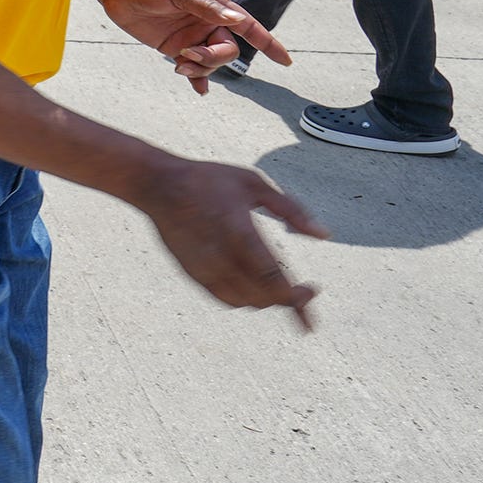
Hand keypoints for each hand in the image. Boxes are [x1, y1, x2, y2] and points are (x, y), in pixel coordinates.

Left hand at [94, 0, 290, 92]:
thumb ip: (205, 7)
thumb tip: (236, 19)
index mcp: (215, 5)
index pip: (248, 26)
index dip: (268, 43)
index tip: (285, 61)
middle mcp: (207, 23)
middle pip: (228, 51)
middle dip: (213, 59)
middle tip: (187, 56)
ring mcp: (192, 37)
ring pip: (211, 62)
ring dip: (200, 69)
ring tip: (178, 65)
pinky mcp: (175, 48)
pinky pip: (194, 69)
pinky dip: (198, 80)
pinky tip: (199, 90)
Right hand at [126, 157, 322, 328]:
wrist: (158, 185)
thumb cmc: (208, 180)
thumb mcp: (255, 184)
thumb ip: (291, 210)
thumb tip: (324, 235)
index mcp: (239, 233)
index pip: (273, 281)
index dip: (297, 296)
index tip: (313, 292)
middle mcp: (220, 257)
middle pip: (263, 298)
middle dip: (289, 300)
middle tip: (305, 291)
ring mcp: (203, 268)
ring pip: (244, 302)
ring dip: (267, 300)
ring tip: (280, 287)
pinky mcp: (191, 273)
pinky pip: (224, 298)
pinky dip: (245, 298)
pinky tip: (254, 286)